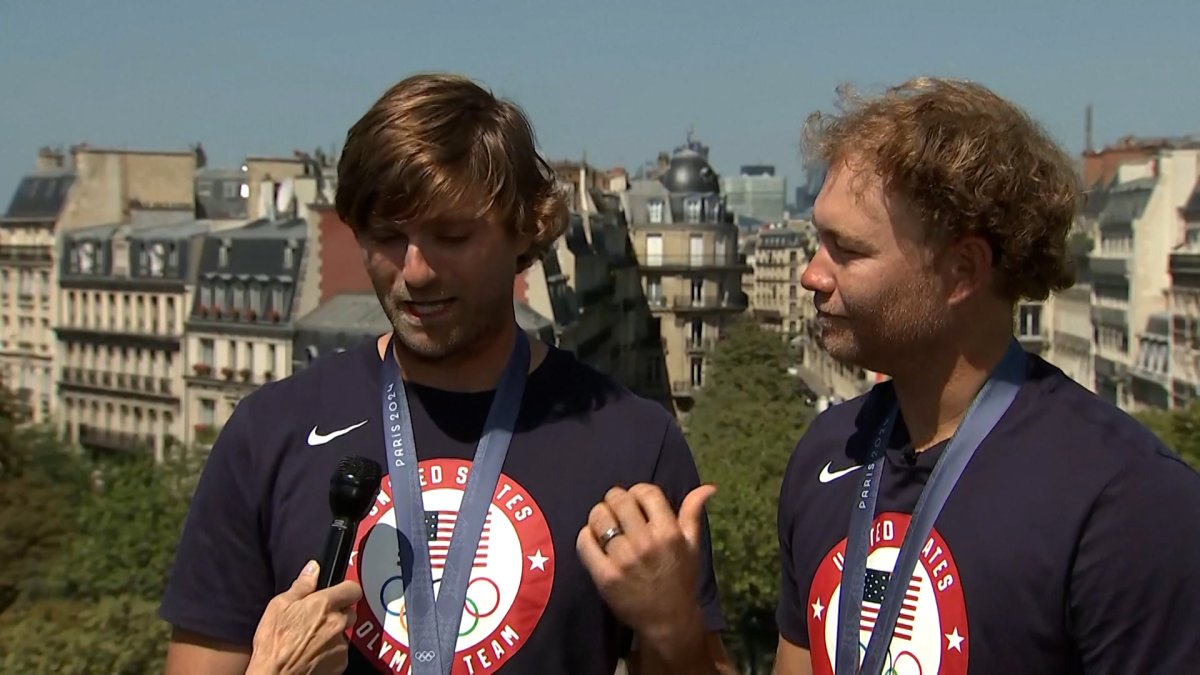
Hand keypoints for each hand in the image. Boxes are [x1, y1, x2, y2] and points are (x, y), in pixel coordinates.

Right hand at [246, 560, 362, 674]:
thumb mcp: (278, 607)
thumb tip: (313, 568)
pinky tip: (313, 654)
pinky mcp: (341, 664)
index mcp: (324, 605)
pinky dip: (331, 651)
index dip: (346, 590)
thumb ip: (301, 586)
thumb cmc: (273, 645)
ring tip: (311, 640)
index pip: (353, 589)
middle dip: (339, 613)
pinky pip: (341, 652)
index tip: (338, 593)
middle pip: (350, 611)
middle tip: (319, 619)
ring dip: (334, 633)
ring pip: (344, 633)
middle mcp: (337, 624)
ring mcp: (341, 645)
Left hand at [576, 483, 715, 642]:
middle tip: (616, 509)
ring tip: (604, 523)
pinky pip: (585, 543)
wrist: (668, 621)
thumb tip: (707, 487)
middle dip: (615, 499)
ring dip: (599, 515)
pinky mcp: (605, 576)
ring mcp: (623, 560)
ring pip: (599, 518)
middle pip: (618, 500)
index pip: (646, 492)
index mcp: (669, 533)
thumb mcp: (692, 546)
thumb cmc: (681, 580)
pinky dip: (586, 536)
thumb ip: (693, 514)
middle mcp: (646, 543)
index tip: (636, 501)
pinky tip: (594, 540)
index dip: (638, 491)